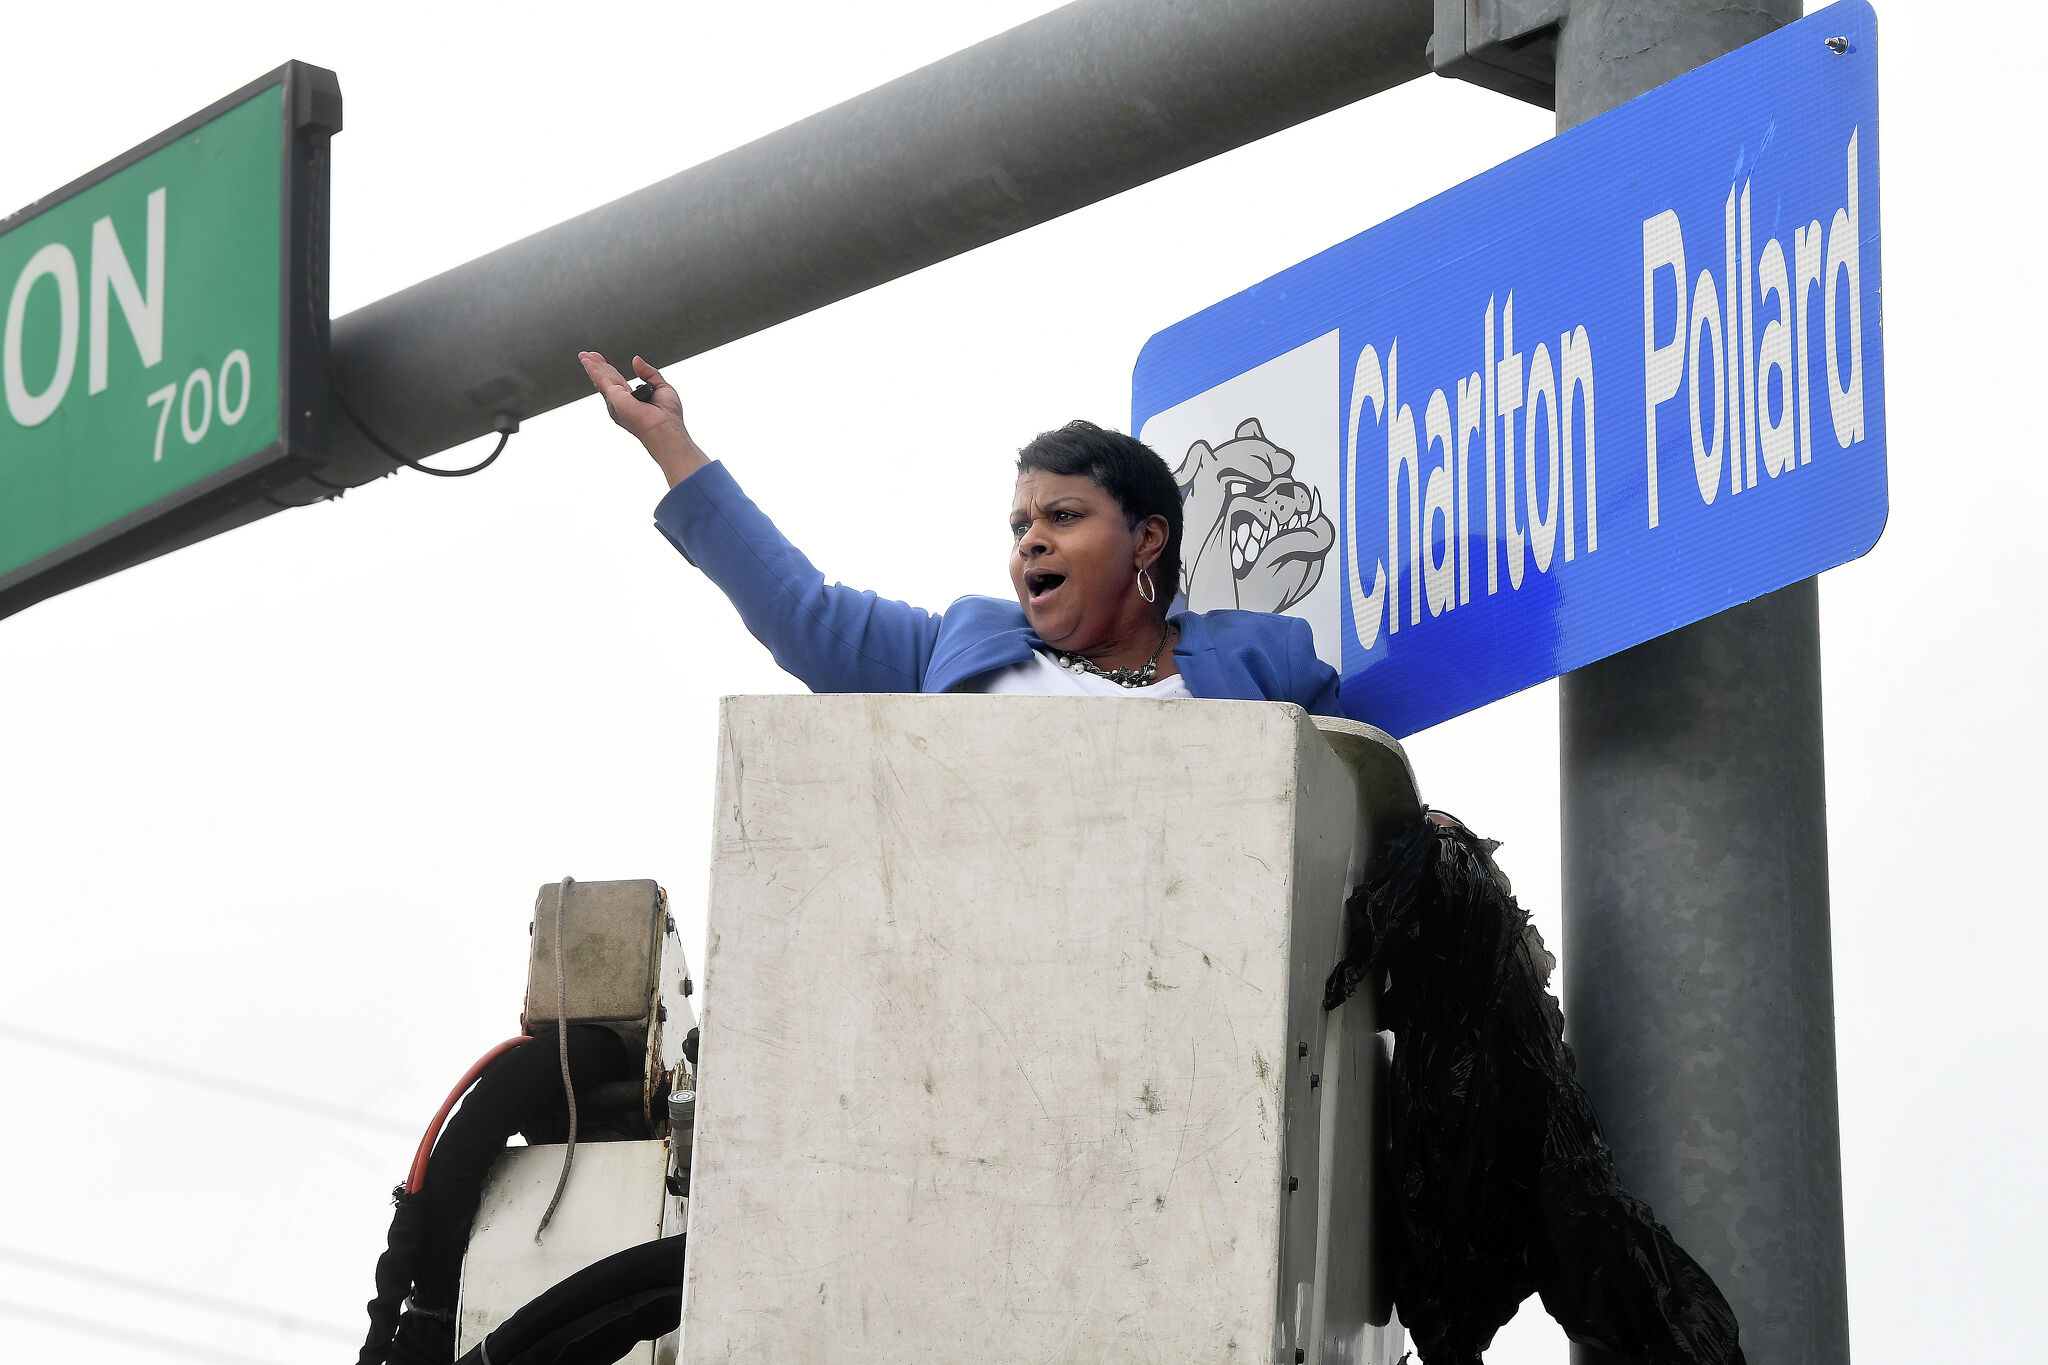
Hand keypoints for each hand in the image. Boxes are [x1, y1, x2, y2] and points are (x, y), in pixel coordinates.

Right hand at [579, 351, 708, 486]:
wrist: (665, 427)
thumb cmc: (668, 415)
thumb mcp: (662, 387)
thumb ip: (649, 373)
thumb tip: (636, 360)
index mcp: (632, 401)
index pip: (618, 381)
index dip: (609, 370)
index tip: (602, 360)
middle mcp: (621, 402)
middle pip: (607, 379)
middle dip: (597, 366)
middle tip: (587, 354)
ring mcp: (616, 401)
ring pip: (602, 379)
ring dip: (593, 366)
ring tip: (584, 355)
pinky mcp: (614, 398)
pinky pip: (602, 380)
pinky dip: (593, 369)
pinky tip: (587, 361)